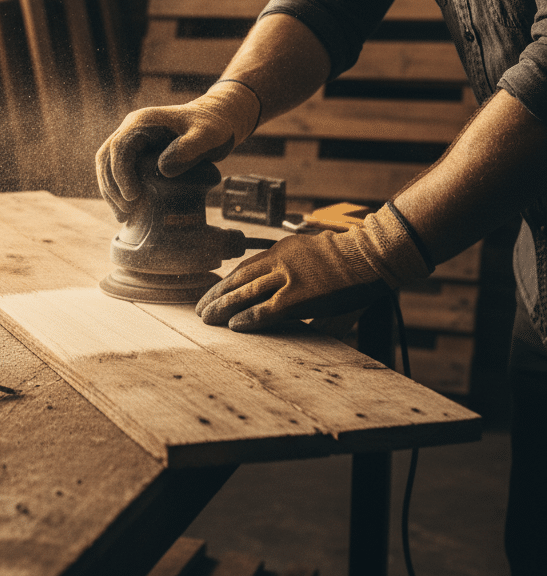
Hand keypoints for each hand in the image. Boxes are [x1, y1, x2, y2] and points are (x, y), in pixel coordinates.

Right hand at [96, 80, 259, 219]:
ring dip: (111, 191)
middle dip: (111, 187)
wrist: (215, 120)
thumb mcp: (207, 136)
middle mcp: (131, 129)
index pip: (119, 147)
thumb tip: (162, 170)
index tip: (133, 197)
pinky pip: (118, 171)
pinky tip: (127, 211)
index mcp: (142, 122)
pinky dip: (118, 191)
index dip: (121, 174)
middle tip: (126, 212)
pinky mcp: (136, 152)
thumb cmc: (212, 126)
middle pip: (106, 158)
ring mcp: (132, 140)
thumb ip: (188, 149)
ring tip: (123, 216)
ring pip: (107, 166)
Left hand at [195, 204, 432, 331]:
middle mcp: (279, 260)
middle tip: (200, 309)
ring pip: (245, 293)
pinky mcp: (300, 295)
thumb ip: (301, 281)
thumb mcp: (317, 261)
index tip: (212, 293)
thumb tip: (298, 308)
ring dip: (223, 307)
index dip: (226, 282)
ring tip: (207, 319)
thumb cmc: (354, 261)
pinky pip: (266, 309)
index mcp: (282, 250)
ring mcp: (288, 276)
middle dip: (217, 295)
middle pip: (238, 279)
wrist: (375, 254)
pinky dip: (248, 317)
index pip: (244, 267)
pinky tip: (234, 325)